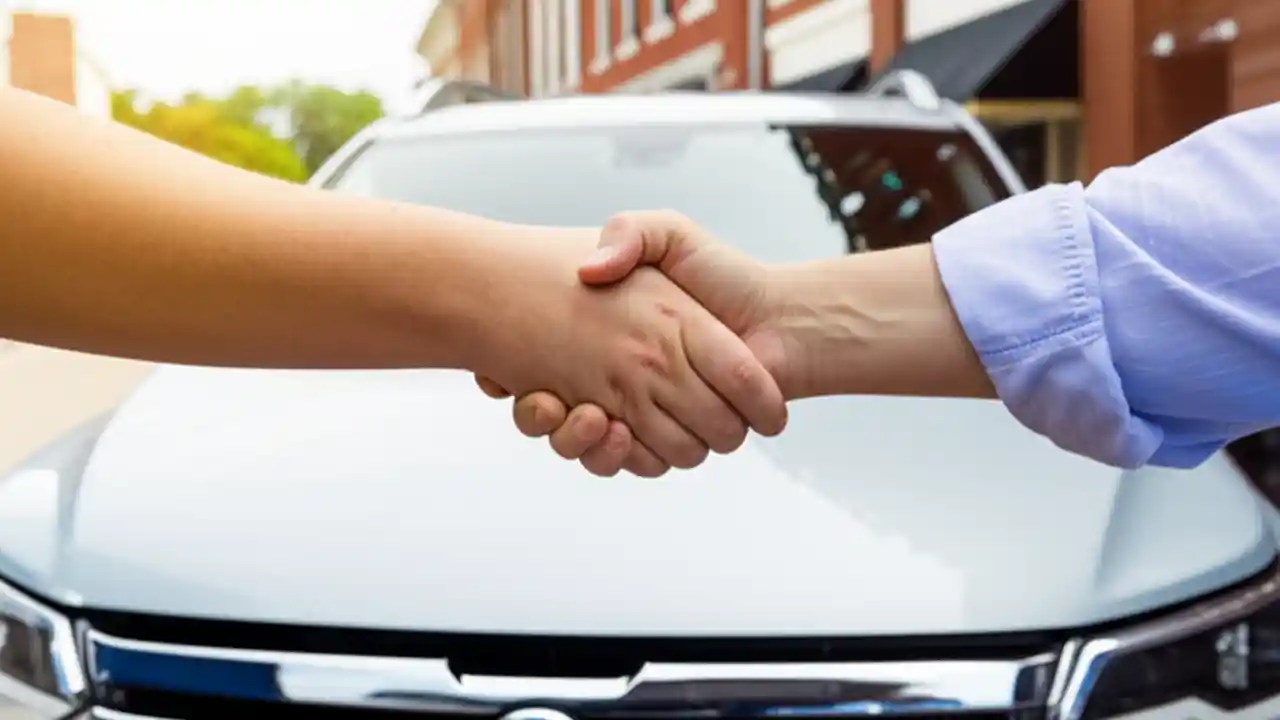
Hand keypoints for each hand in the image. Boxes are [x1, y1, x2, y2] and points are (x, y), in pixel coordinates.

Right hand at [473, 225, 786, 471]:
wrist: (783, 321)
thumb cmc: (724, 275)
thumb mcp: (669, 234)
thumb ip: (630, 234)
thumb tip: (589, 271)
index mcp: (606, 332)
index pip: (538, 361)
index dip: (511, 374)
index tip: (500, 372)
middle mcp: (622, 371)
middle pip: (562, 409)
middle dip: (556, 411)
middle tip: (548, 395)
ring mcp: (639, 406)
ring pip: (590, 441)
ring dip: (581, 436)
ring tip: (585, 414)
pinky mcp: (657, 436)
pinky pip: (622, 459)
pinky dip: (611, 453)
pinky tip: (610, 429)